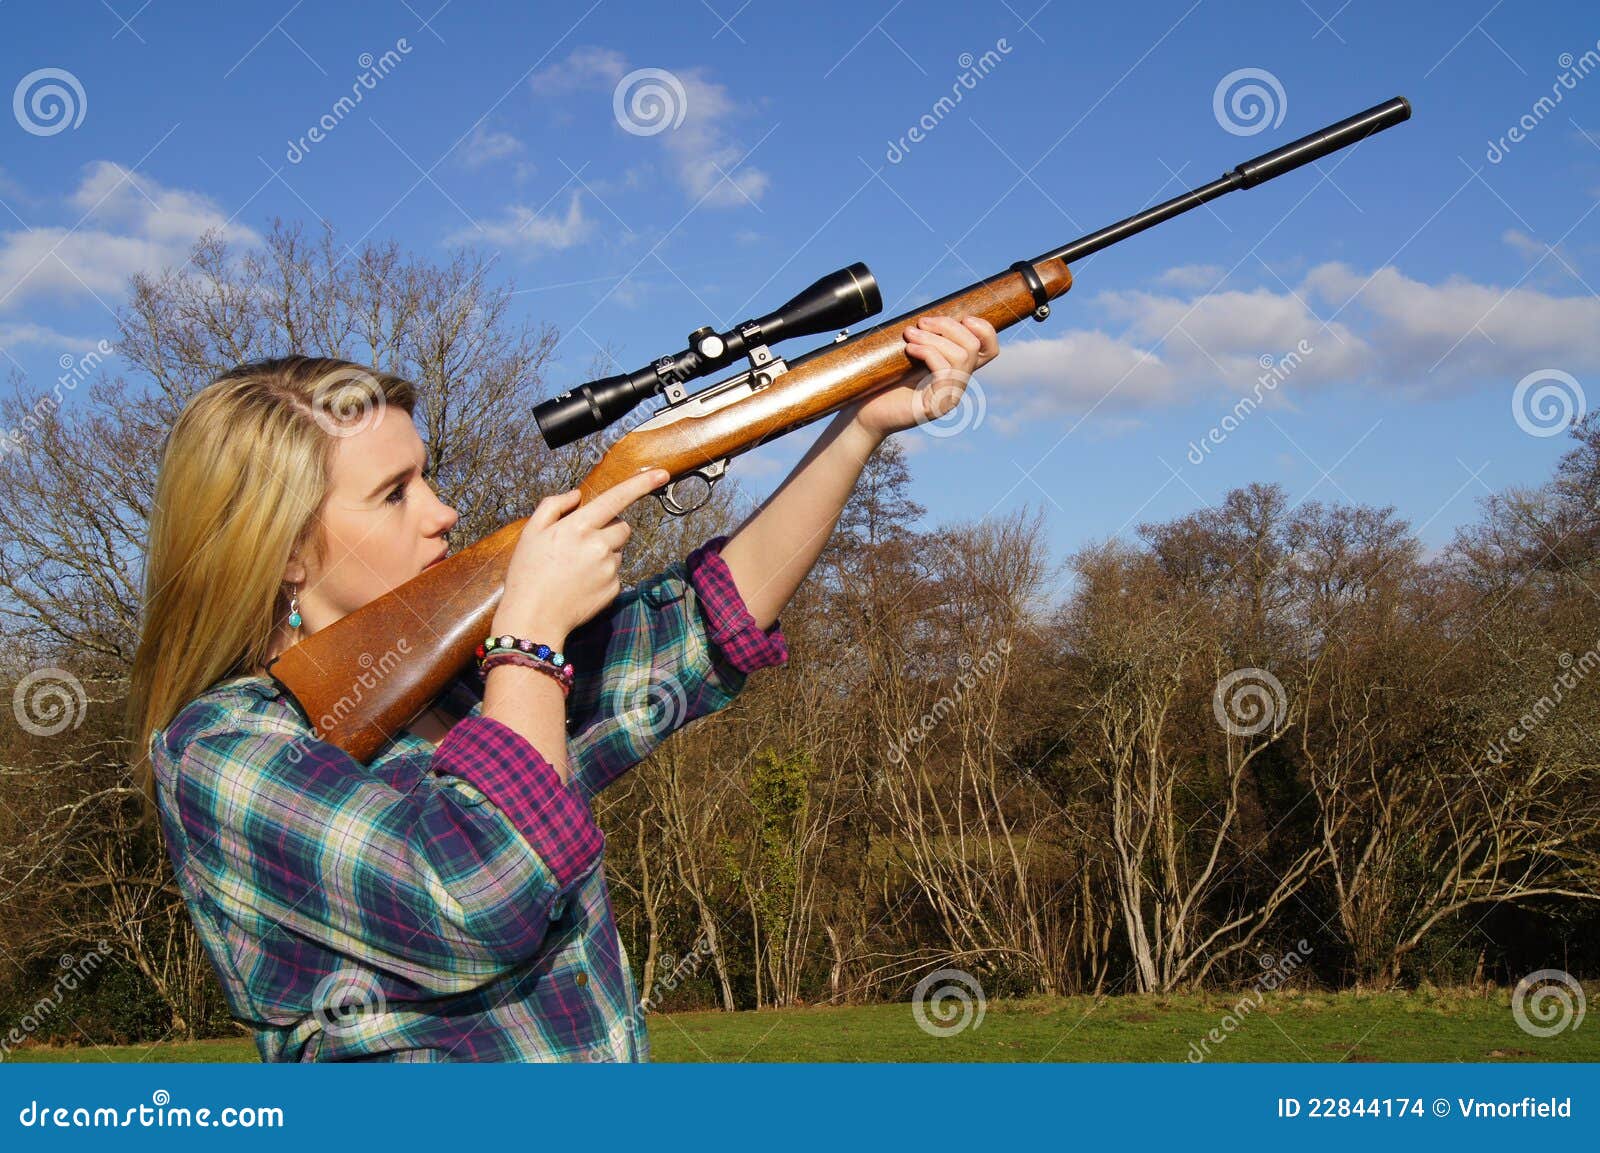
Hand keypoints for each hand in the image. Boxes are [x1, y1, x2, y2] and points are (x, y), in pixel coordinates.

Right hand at [494, 468, 670, 641]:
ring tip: (575, 568)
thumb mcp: (531, 532)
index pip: (616, 498)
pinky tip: (581, 583)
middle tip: (581, 545)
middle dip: (608, 529)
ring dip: (604, 553)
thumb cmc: (528, 574)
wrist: (533, 618)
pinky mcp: (614, 588)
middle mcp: (599, 545)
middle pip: (622, 526)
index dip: (641, 484)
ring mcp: (609, 568)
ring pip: (617, 550)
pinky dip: (602, 575)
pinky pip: (615, 572)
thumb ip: (554, 506)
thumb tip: (576, 495)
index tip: (662, 473)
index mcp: (579, 527)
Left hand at [843, 314, 998, 438]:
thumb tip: (929, 316)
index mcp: (954, 369)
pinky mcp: (937, 405)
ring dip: (934, 338)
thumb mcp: (908, 353)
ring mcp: (950, 396)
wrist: (864, 412)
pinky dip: (928, 353)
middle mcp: (957, 384)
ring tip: (909, 335)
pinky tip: (909, 349)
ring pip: (961, 356)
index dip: (984, 329)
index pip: (989, 349)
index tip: (962, 318)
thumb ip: (924, 338)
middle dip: (948, 326)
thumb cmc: (883, 382)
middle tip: (920, 324)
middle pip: (974, 346)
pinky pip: (945, 371)